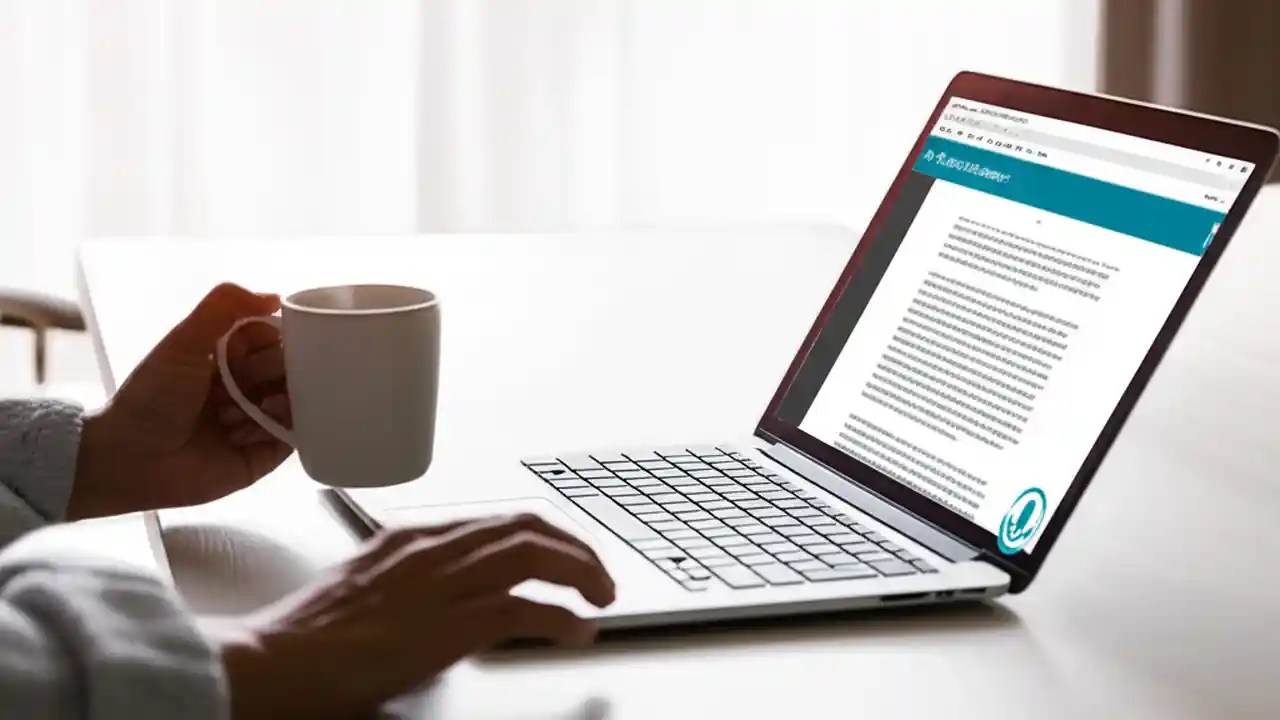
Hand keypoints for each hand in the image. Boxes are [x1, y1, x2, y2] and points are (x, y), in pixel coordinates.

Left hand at [69, 283, 292, 518]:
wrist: (130, 461)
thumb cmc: (151, 398)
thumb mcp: (182, 342)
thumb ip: (224, 308)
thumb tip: (275, 296)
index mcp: (226, 357)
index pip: (273, 336)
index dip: (271, 338)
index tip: (250, 349)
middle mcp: (245, 387)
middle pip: (288, 368)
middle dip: (272, 372)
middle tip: (242, 385)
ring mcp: (256, 422)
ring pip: (296, 401)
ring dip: (272, 404)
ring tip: (238, 416)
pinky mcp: (262, 456)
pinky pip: (294, 439)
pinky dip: (276, 432)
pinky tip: (244, 435)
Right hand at [206, 514, 616, 718]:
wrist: (276, 658)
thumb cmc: (307, 634)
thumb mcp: (365, 586)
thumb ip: (407, 580)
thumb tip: (443, 599)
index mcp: (413, 537)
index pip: (497, 520)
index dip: (543, 535)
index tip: (564, 552)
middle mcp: (433, 548)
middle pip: (526, 527)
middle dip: (573, 546)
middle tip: (597, 574)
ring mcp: (443, 582)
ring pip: (534, 555)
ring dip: (580, 572)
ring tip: (601, 595)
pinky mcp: (449, 623)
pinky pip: (525, 609)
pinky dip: (562, 618)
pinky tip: (577, 630)